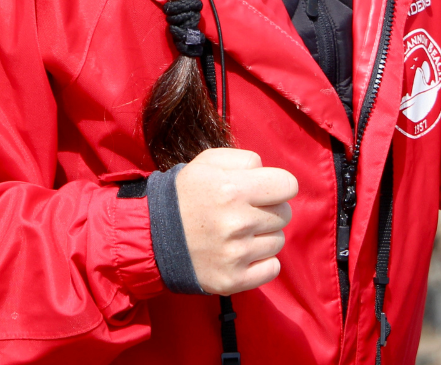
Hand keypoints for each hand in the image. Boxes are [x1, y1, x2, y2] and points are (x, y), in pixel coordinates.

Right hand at [175, 147, 297, 294]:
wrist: (152, 237)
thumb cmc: (185, 194)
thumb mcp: (208, 162)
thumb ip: (245, 160)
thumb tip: (268, 173)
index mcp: (232, 189)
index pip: (288, 185)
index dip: (278, 185)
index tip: (264, 189)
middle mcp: (237, 223)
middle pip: (284, 213)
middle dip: (269, 209)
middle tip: (246, 210)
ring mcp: (236, 255)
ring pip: (278, 240)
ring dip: (263, 235)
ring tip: (239, 232)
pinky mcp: (232, 280)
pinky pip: (272, 268)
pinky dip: (262, 261)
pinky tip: (242, 252)